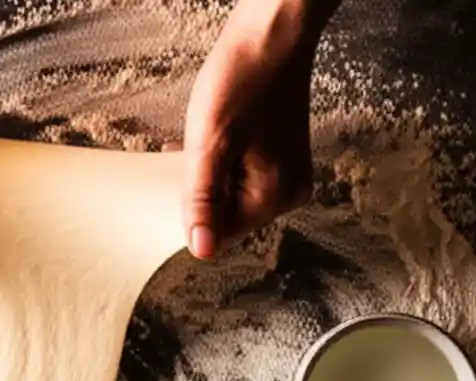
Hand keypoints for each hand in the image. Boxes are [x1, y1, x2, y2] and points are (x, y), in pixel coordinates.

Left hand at [182, 0, 338, 258]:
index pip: (219, 232)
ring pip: (230, 193)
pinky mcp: (283, 157)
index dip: (192, 209)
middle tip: (198, 148)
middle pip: (226, 214)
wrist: (272, 35)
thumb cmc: (242, 80)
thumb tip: (201, 250)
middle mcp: (289, 194)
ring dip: (209, 172)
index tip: (185, 174)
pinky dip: (222, 160)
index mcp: (274, 198)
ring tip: (211, 135)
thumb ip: (202, 201)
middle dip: (201, 188)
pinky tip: (216, 134)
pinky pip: (241, 175)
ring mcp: (289, 175)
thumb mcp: (209, 145)